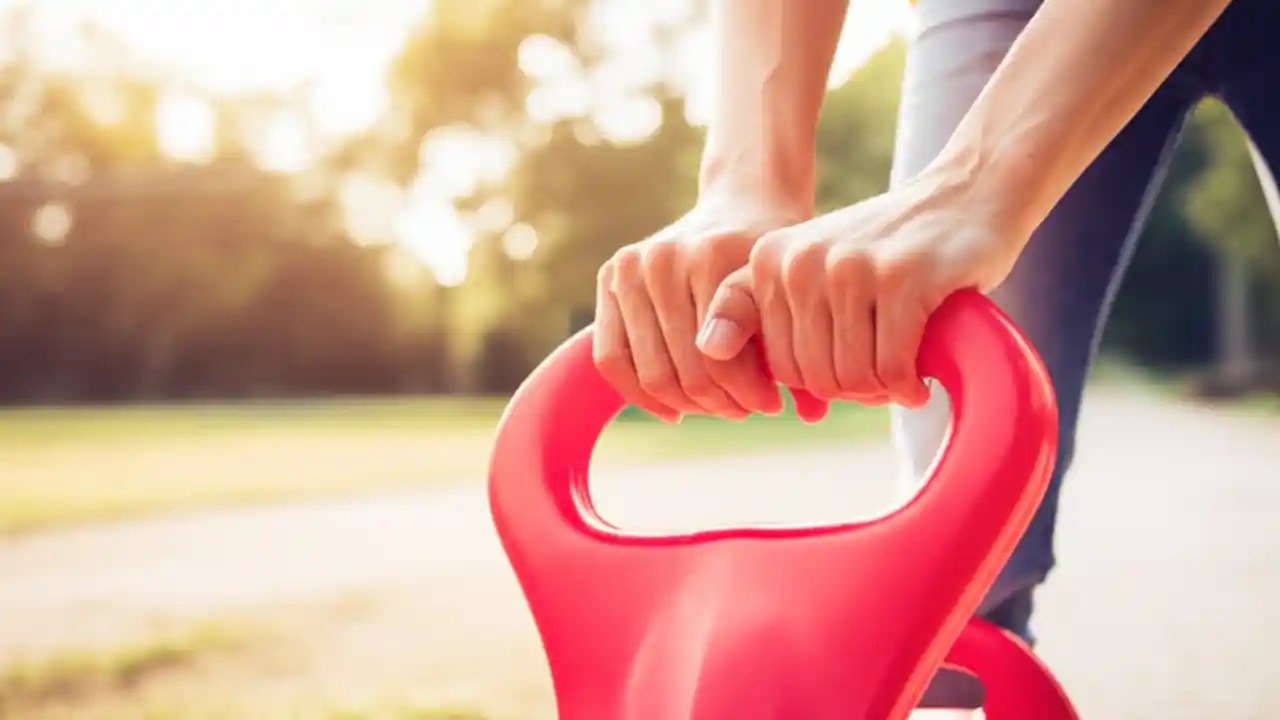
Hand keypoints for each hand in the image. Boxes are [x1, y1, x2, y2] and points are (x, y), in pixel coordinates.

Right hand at [593, 199, 809, 422]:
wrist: (742, 202)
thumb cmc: (771, 260)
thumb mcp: (785, 294)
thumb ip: (794, 347)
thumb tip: (808, 414)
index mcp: (708, 258)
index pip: (719, 358)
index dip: (748, 393)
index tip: (773, 404)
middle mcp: (662, 260)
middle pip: (684, 370)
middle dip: (720, 402)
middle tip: (745, 410)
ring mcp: (630, 267)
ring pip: (650, 372)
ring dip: (687, 404)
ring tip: (718, 407)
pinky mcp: (610, 277)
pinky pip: (610, 357)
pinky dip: (639, 395)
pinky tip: (675, 411)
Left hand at [696, 170, 1024, 416]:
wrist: (968, 195)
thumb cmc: (888, 249)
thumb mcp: (813, 268)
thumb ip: (762, 307)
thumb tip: (707, 351)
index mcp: (769, 260)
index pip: (770, 363)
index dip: (806, 387)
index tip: (825, 389)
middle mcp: (800, 260)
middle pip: (810, 376)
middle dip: (849, 390)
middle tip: (880, 375)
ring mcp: (850, 267)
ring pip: (850, 377)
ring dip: (880, 390)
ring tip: (898, 372)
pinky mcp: (901, 278)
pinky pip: (891, 368)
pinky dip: (907, 386)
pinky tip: (919, 379)